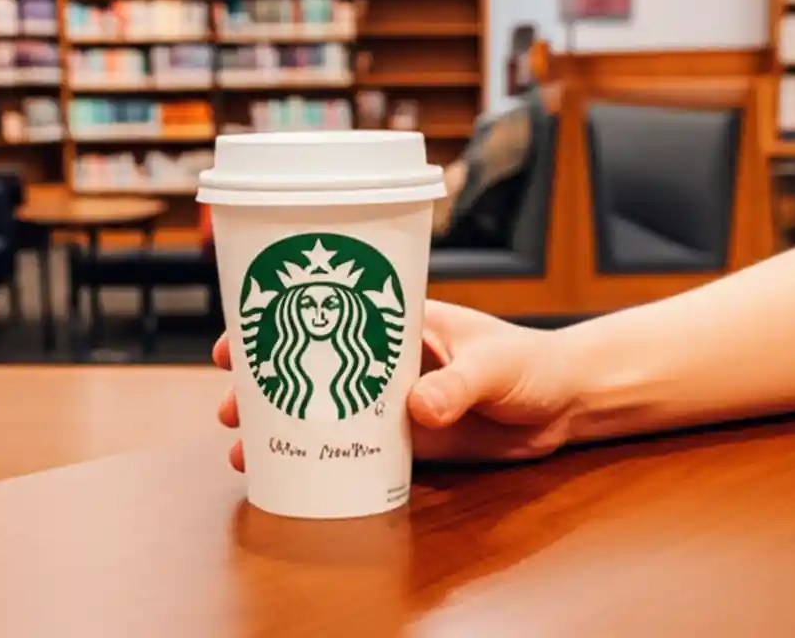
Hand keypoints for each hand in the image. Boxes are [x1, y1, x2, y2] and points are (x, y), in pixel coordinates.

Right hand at [214, 300, 574, 470]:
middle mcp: (385, 362)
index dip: (276, 324)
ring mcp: (393, 403)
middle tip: (230, 410)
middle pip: (310, 368)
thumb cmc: (531, 361)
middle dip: (264, 387)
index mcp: (397, 324)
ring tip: (244, 452)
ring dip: (284, 428)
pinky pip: (356, 452)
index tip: (237, 343)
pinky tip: (291, 479)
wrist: (564, 403)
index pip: (324, 315)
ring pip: (324, 412)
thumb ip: (458, 385)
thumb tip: (418, 409)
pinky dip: (323, 463)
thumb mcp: (495, 364)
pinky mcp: (409, 442)